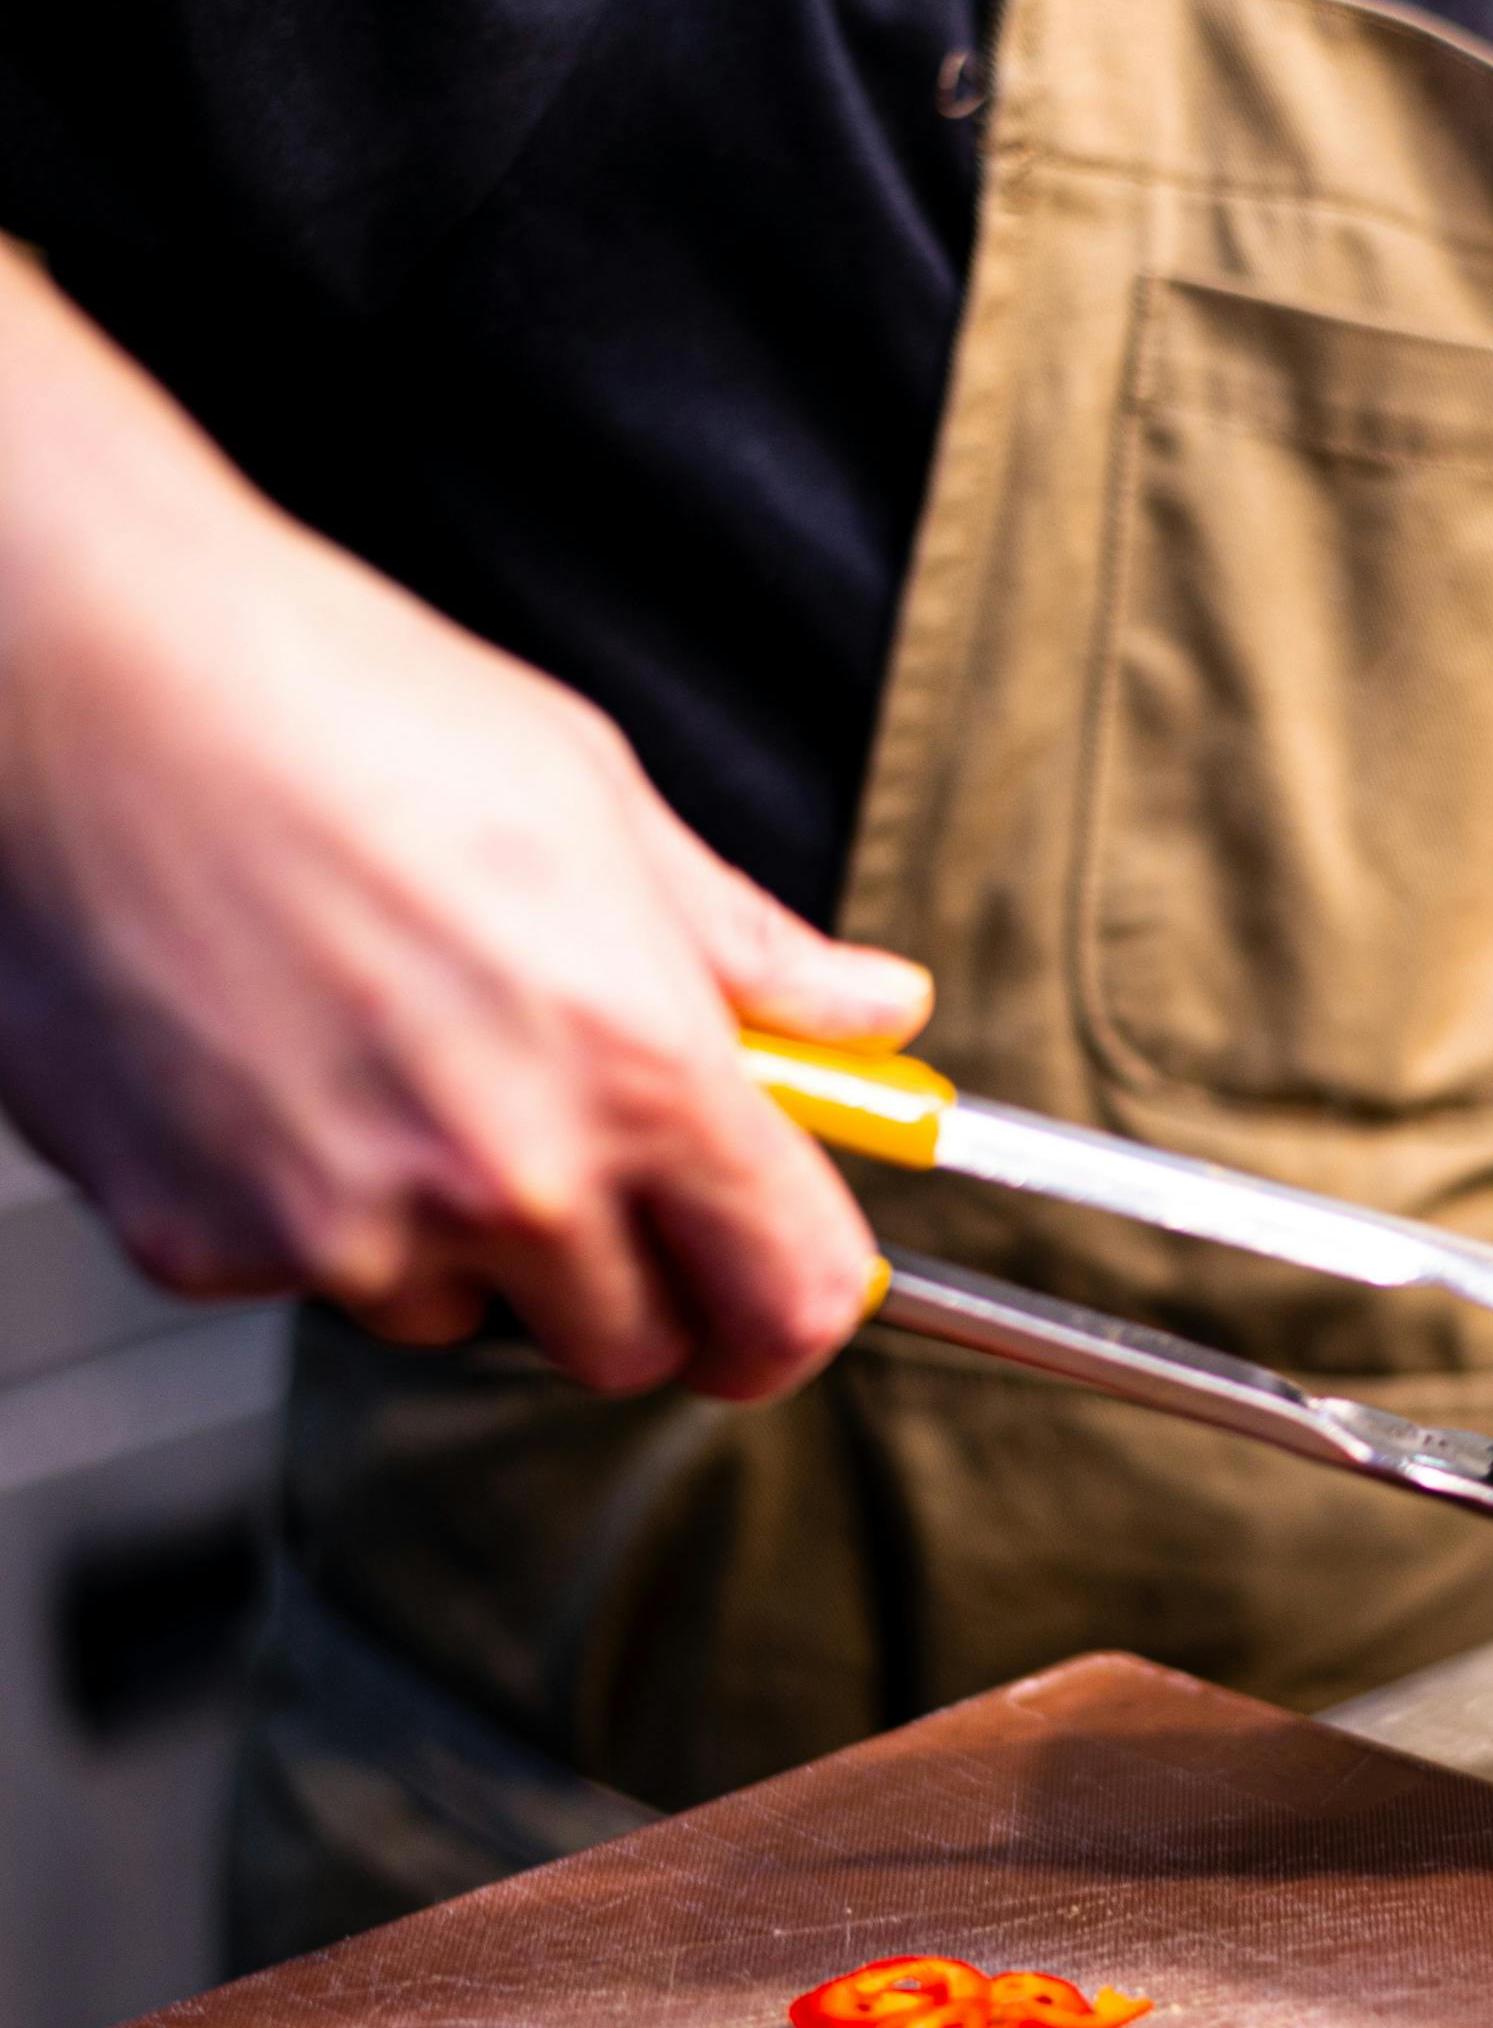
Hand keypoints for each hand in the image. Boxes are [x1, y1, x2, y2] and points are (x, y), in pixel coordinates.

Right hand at [0, 252, 927, 1400]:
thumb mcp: (594, 800)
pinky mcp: (209, 1246)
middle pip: (632, 1346)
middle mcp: (505, 1173)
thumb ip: (747, 950)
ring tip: (396, 1059)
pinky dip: (310, 1208)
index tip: (779, 1286)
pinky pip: (312, 1281)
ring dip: (456, 1241)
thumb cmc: (329, 701)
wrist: (85, 681)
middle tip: (582, 1150)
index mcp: (638, 1066)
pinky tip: (282, 1065)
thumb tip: (872, 1012)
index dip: (796, 1306)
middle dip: (629, 1270)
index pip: (788, 1300)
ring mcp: (349, 1227)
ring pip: (460, 1316)